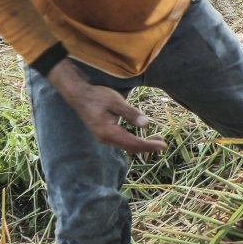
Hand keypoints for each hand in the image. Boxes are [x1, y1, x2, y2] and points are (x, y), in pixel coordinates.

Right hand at [49, 59, 165, 153]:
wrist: (79, 95)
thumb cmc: (97, 96)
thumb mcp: (116, 101)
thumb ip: (131, 113)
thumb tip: (147, 124)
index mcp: (108, 132)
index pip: (133, 143)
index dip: (149, 145)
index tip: (163, 146)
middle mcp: (106, 139)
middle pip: (131, 148)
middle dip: (148, 147)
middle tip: (163, 144)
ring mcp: (104, 138)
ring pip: (126, 146)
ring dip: (142, 145)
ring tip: (157, 140)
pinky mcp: (105, 135)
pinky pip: (122, 142)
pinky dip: (134, 141)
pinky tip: (143, 137)